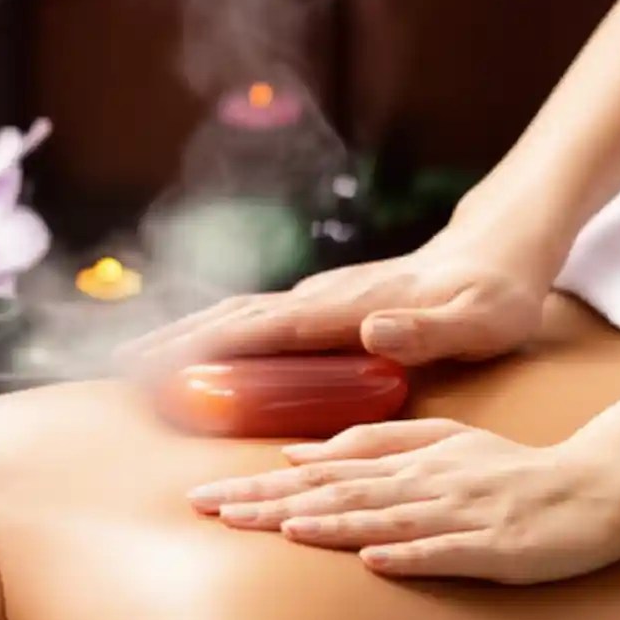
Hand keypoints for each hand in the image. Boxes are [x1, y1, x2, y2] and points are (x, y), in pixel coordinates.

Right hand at [116, 226, 552, 367]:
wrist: (497, 252)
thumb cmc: (493, 295)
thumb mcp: (477, 321)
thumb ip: (428, 329)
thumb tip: (370, 328)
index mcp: (348, 307)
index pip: (263, 327)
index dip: (207, 344)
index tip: (156, 363)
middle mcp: (325, 296)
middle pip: (236, 315)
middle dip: (178, 339)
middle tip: (122, 367)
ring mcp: (324, 297)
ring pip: (244, 314)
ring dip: (192, 334)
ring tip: (144, 362)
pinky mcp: (329, 304)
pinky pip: (263, 320)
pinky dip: (223, 333)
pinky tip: (207, 351)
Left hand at [186, 419, 619, 583]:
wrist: (590, 487)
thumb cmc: (507, 468)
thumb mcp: (440, 439)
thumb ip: (372, 440)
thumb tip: (298, 450)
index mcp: (408, 456)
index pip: (322, 471)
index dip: (265, 483)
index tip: (214, 492)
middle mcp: (425, 481)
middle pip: (338, 492)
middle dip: (273, 501)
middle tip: (215, 508)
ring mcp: (459, 512)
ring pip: (383, 517)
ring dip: (330, 523)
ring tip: (281, 528)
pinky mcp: (493, 545)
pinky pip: (446, 551)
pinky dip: (410, 554)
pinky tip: (375, 558)